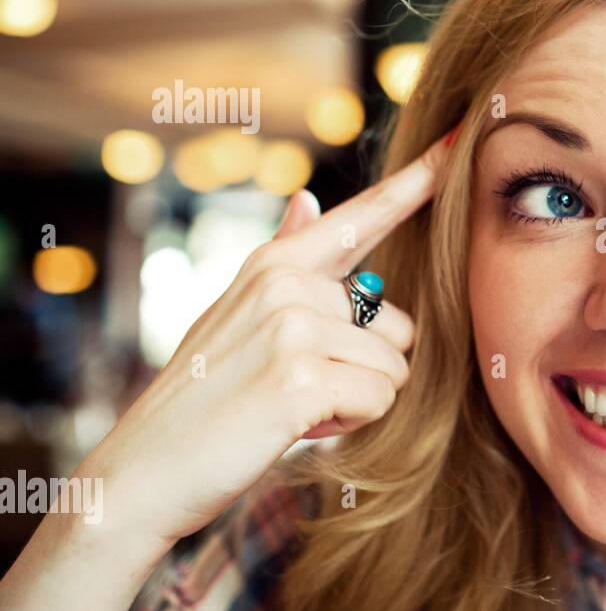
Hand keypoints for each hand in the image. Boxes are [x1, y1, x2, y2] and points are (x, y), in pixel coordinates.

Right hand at [81, 139, 447, 549]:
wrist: (142, 472)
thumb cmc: (202, 398)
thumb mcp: (237, 316)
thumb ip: (285, 259)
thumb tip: (307, 199)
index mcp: (276, 264)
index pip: (363, 216)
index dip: (419, 180)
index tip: (459, 138)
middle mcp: (287, 283)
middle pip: (400, 327)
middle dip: (366, 370)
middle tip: (297, 388)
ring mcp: (292, 325)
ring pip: (396, 368)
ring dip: (357, 401)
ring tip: (291, 407)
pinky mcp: (301, 375)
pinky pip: (381, 398)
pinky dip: (349, 424)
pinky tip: (296, 426)